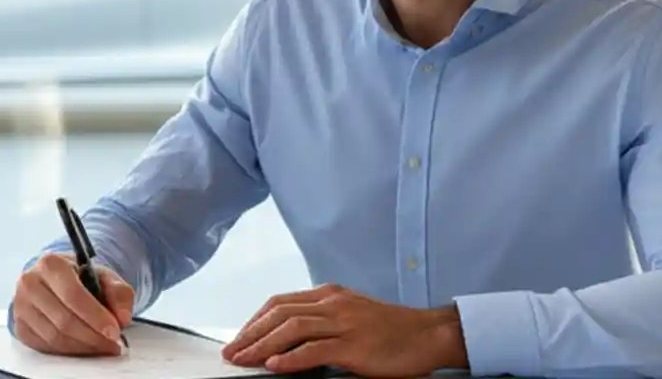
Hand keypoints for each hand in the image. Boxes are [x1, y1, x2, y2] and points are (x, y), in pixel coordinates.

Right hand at [12, 252, 135, 355]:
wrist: (56, 281)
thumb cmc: (80, 278)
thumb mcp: (104, 277)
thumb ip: (119, 293)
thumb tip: (123, 317)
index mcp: (51, 264)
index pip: (72, 294)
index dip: (95, 316)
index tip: (114, 330)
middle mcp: (30, 283)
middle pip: (63, 320)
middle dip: (93, 336)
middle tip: (113, 343)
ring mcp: (21, 306)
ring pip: (55, 337)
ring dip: (83, 346)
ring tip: (103, 346)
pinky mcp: (21, 327)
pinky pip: (46, 347)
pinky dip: (70, 351)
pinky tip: (85, 346)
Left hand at [220, 284, 467, 376]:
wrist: (429, 334)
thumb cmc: (393, 330)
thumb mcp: (353, 316)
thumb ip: (324, 322)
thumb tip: (290, 339)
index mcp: (330, 295)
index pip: (280, 303)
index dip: (255, 321)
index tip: (239, 338)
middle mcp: (333, 304)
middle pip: (279, 313)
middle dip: (250, 334)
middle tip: (232, 353)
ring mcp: (344, 323)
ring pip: (292, 329)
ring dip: (262, 346)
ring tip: (244, 361)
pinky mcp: (355, 345)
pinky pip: (316, 350)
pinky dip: (291, 358)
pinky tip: (275, 366)